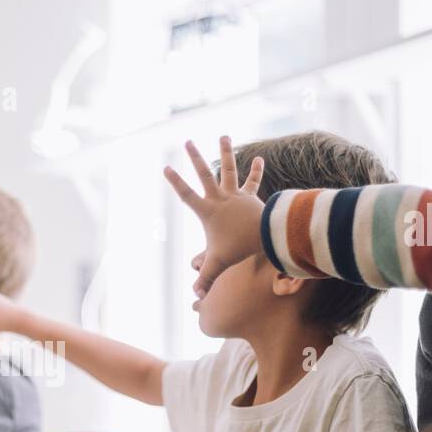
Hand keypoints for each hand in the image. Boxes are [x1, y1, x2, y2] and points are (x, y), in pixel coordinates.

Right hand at [163, 137, 265, 298]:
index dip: (175, 182)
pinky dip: (256, 171)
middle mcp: (220, 199)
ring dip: (226, 152)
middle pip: (205, 174)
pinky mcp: (251, 197)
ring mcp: (236, 195)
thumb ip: (205, 279)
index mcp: (208, 211)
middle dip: (195, 158)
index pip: (187, 195)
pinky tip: (260, 158)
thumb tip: (195, 296)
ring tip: (224, 136)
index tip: (165, 167)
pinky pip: (253, 182)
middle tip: (188, 142)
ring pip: (229, 170)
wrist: (266, 236)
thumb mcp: (218, 264)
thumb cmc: (240, 248)